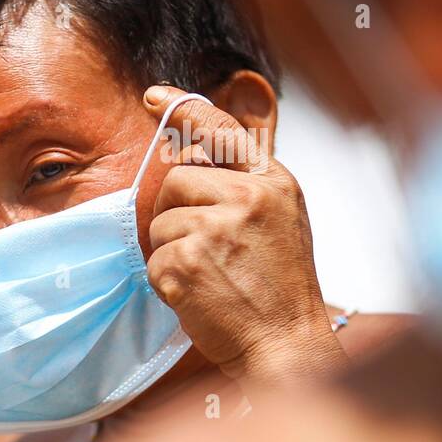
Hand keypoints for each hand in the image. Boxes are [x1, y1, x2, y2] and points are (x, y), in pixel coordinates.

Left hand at [143, 85, 346, 388]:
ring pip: (161, 222)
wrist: (288, 344)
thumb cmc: (282, 288)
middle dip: (176, 212)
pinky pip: (153, 260)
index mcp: (273, 182)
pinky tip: (200, 296)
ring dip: (172, 252)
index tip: (152, 97)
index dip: (183, 109)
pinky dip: (167, 282)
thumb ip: (245, 185)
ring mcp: (217, 227)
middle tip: (203, 248)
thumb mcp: (281, 220)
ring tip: (211, 277)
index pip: (221, 129)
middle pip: (177, 178)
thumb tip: (196, 155)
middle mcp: (247, 196)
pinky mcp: (188, 260)